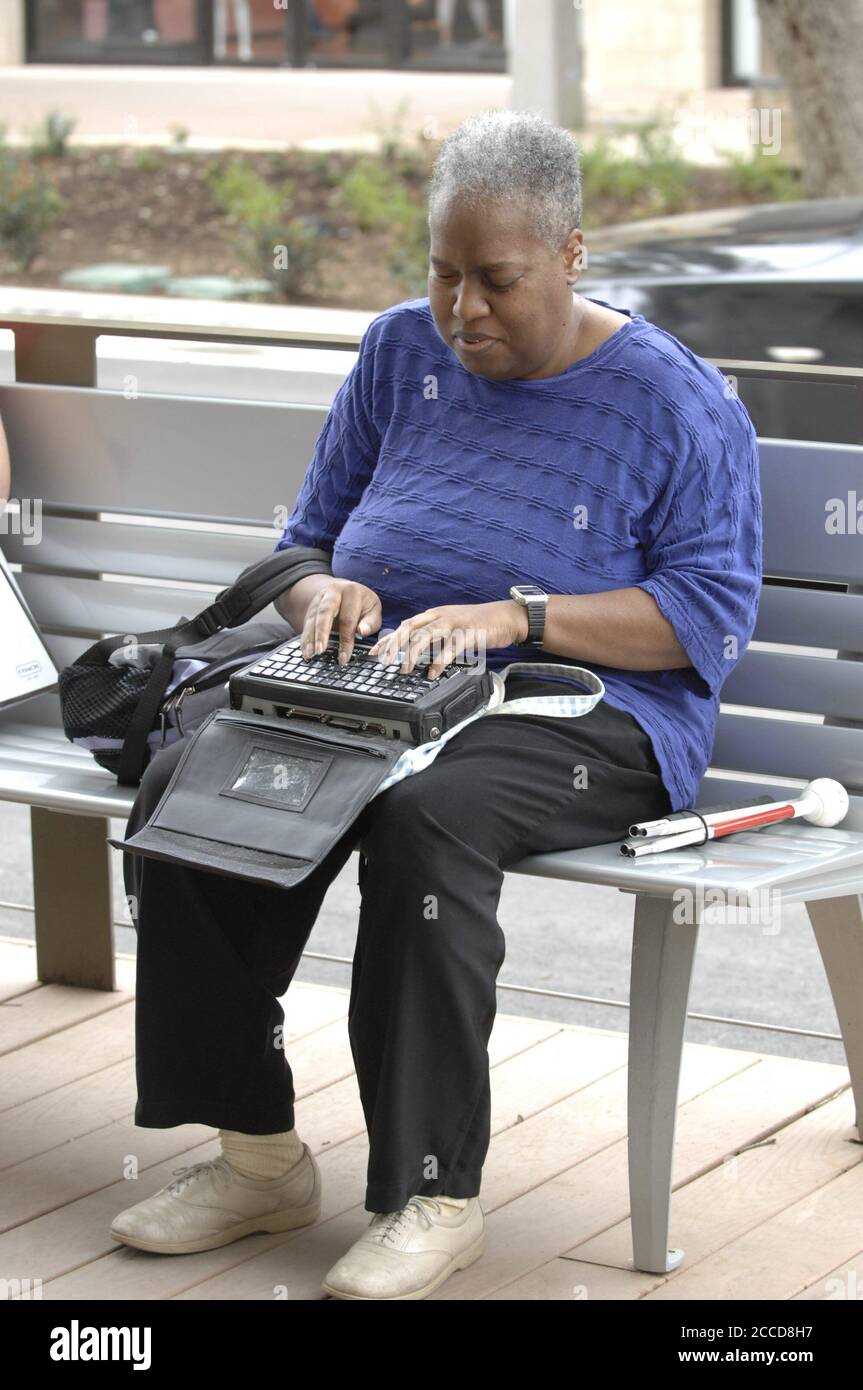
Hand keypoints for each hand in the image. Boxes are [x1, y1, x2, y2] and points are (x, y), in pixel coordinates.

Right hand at [300, 579, 382, 663]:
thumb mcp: (373, 610)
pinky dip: (305, 637)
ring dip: (310, 637)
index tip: (343, 658)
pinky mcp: (312, 605)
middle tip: (319, 651)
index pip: (347, 619)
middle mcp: (333, 592)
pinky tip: (305, 650)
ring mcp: (320, 598)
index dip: (345, 640)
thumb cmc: (363, 605)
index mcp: (352, 592)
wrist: (348, 589)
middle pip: (325, 613)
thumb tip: (362, 631)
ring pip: (312, 617)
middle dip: (321, 633)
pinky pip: (306, 622)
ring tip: (309, 654)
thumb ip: (370, 622)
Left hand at [368, 600, 528, 678]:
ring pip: (426, 636)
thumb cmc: (480, 625)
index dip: (389, 638)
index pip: (406, 625)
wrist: (507, 617)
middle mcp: (441, 616)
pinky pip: (450, 647)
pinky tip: (433, 672)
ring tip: (405, 669)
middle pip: (410, 628)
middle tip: (383, 662)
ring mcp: (455, 623)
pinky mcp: (469, 633)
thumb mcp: (452, 628)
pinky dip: (439, 660)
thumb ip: (435, 637)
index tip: (375, 652)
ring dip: (412, 653)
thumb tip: (417, 652)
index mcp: (435, 615)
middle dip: (393, 645)